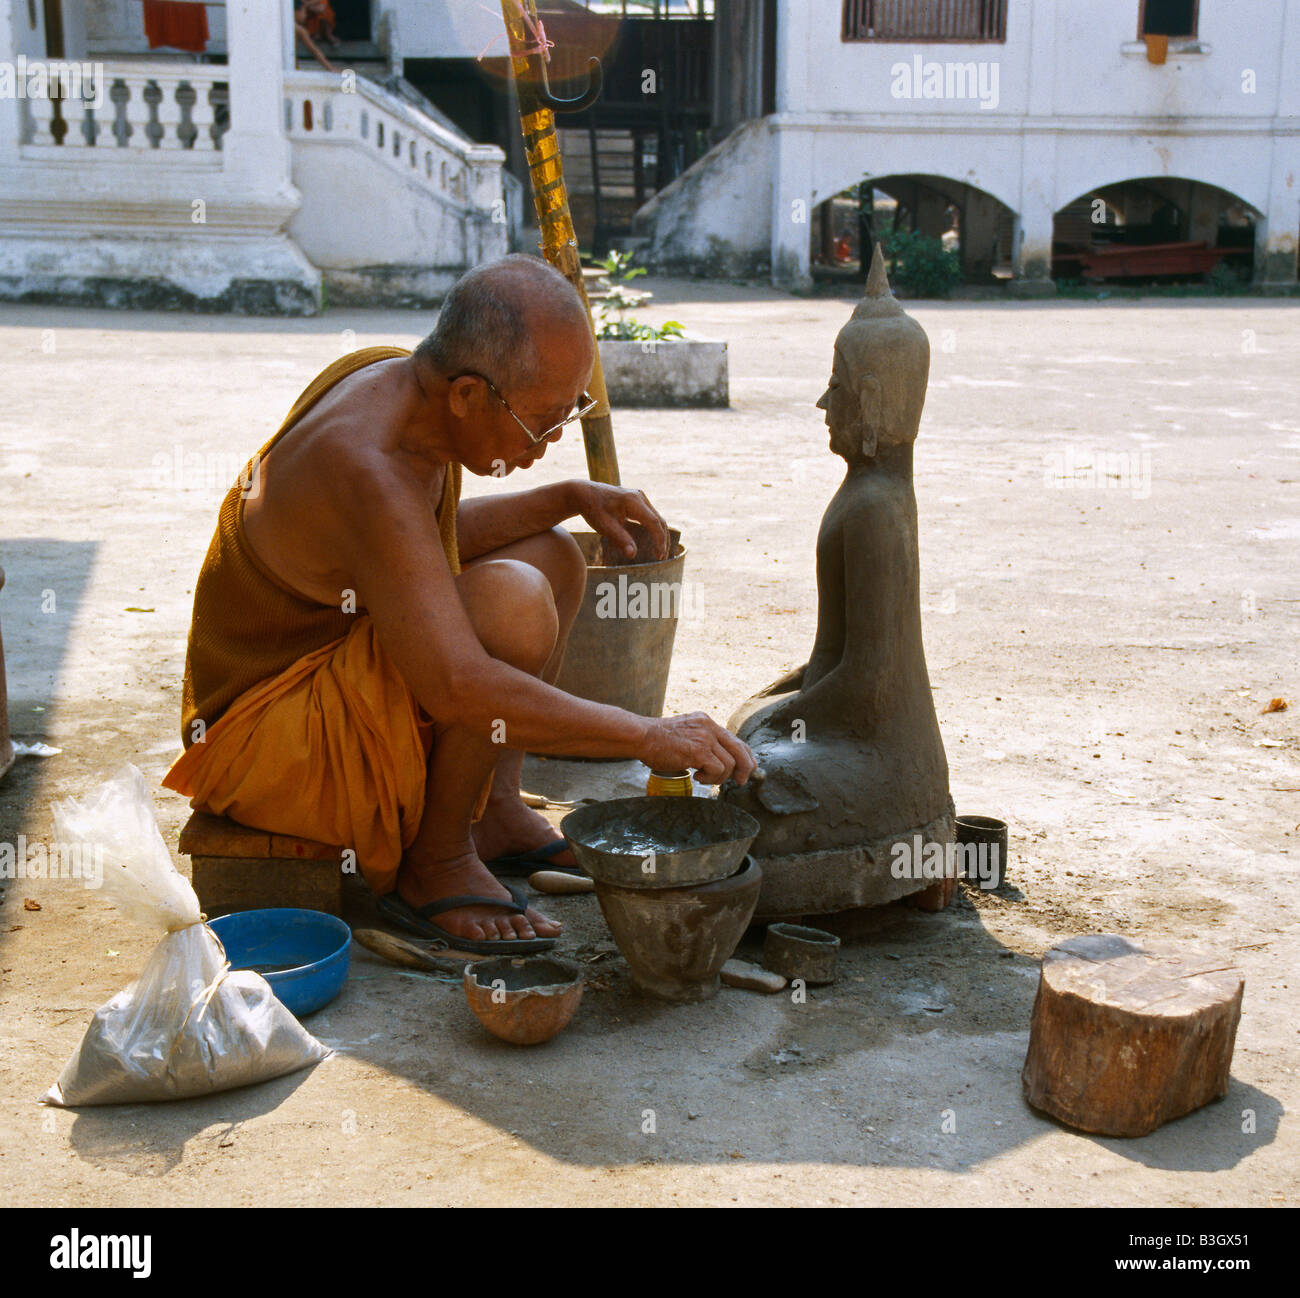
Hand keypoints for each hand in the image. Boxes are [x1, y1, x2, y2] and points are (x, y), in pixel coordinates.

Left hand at [570, 481, 669, 560]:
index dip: (659, 540)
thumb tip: (633, 554)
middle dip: (662, 539)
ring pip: (656, 517)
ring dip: (660, 534)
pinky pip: (650, 515)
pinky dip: (654, 528)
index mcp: (633, 501)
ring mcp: (639, 496)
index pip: (654, 522)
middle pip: (659, 520)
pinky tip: (653, 540)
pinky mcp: (636, 500)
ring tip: (659, 551)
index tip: (659, 556)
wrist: (583, 493)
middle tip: (661, 557)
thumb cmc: (593, 509)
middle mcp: (639, 496)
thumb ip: (620, 539)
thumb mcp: (605, 526)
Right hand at [640, 713, 757, 785]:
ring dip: (719, 777)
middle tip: (740, 782)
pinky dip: (710, 779)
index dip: (746, 756)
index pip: (735, 739)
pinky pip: (717, 770)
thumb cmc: (657, 740)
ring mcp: (705, 738)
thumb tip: (718, 762)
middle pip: (740, 750)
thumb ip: (701, 742)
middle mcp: (709, 727)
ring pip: (729, 763)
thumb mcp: (685, 734)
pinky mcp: (699, 751)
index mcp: (706, 722)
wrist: (642, 737)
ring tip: (703, 778)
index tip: (748, 769)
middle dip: (745, 768)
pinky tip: (696, 777)